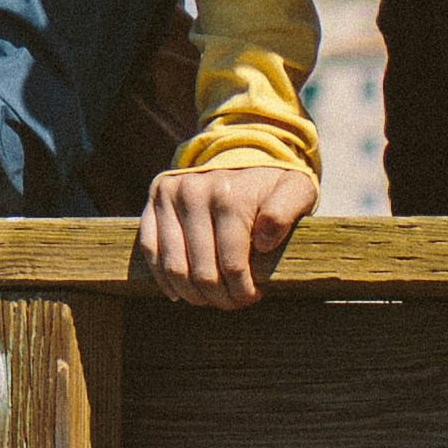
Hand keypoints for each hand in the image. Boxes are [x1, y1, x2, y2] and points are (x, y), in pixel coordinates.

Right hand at [141, 160, 321, 308]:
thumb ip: (286, 212)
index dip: (242, 291)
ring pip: (173, 266)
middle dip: (219, 297)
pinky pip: (150, 248)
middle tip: (233, 302)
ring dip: (192, 293)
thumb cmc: (274, 180)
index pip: (231, 265)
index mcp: (230, 196)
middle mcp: (194, 192)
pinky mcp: (156, 197)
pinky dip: (163, 277)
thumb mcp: (297, 190)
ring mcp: (171, 194)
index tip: (253, 296)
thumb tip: (264, 242)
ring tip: (210, 298)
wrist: (243, 146)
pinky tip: (180, 291)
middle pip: (201, 271)